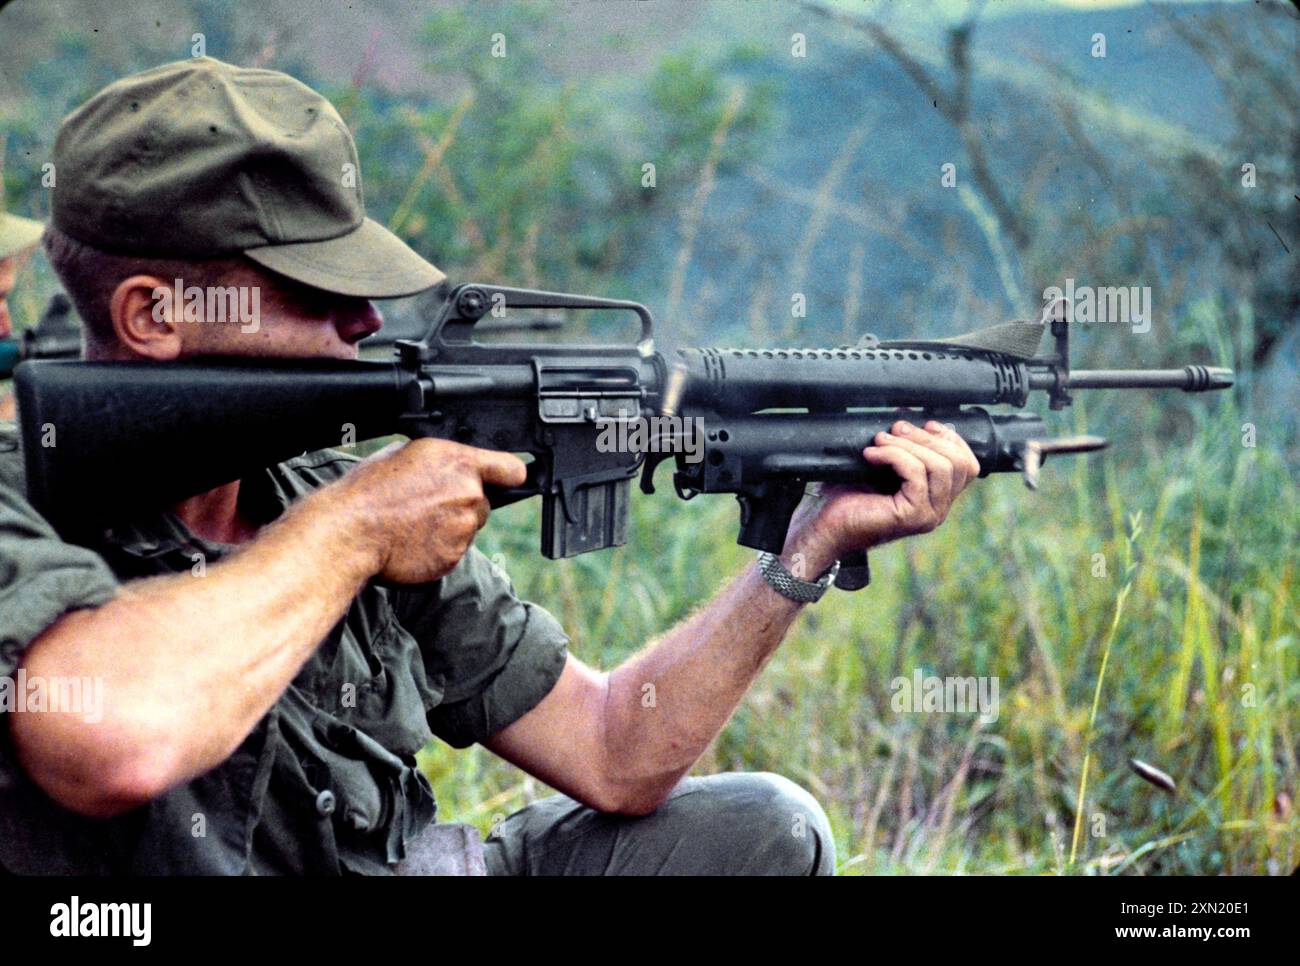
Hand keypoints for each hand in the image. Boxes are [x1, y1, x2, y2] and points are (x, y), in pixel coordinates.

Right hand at [327, 437, 527, 583]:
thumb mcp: (404, 454)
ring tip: (412, 525)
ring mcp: (464, 529)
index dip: (508, 475)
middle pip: (483, 503)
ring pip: (467, 529)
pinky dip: (438, 551)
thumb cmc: (368, 490)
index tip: (509, 480)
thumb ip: (439, 459)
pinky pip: (453, 552)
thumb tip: (448, 463)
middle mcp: (469, 494)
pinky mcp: (453, 557)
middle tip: (426, 507)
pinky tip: (410, 543)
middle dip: (462, 506)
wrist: (349, 532)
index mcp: (459, 462)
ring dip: (449, 529)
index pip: (510, 468)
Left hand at [787, 419, 980, 564]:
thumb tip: (907, 410)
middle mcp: (938, 509)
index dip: (952, 439)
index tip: (926, 424)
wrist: (824, 525)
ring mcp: (928, 515)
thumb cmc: (847, 495)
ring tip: (880, 440)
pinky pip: (917, 473)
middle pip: (958, 462)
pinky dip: (894, 456)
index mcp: (936, 497)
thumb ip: (900, 444)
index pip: (968, 466)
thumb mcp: (880, 464)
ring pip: (940, 466)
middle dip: (926, 437)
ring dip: (909, 444)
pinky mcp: (913, 516)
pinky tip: (872, 455)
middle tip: (895, 428)